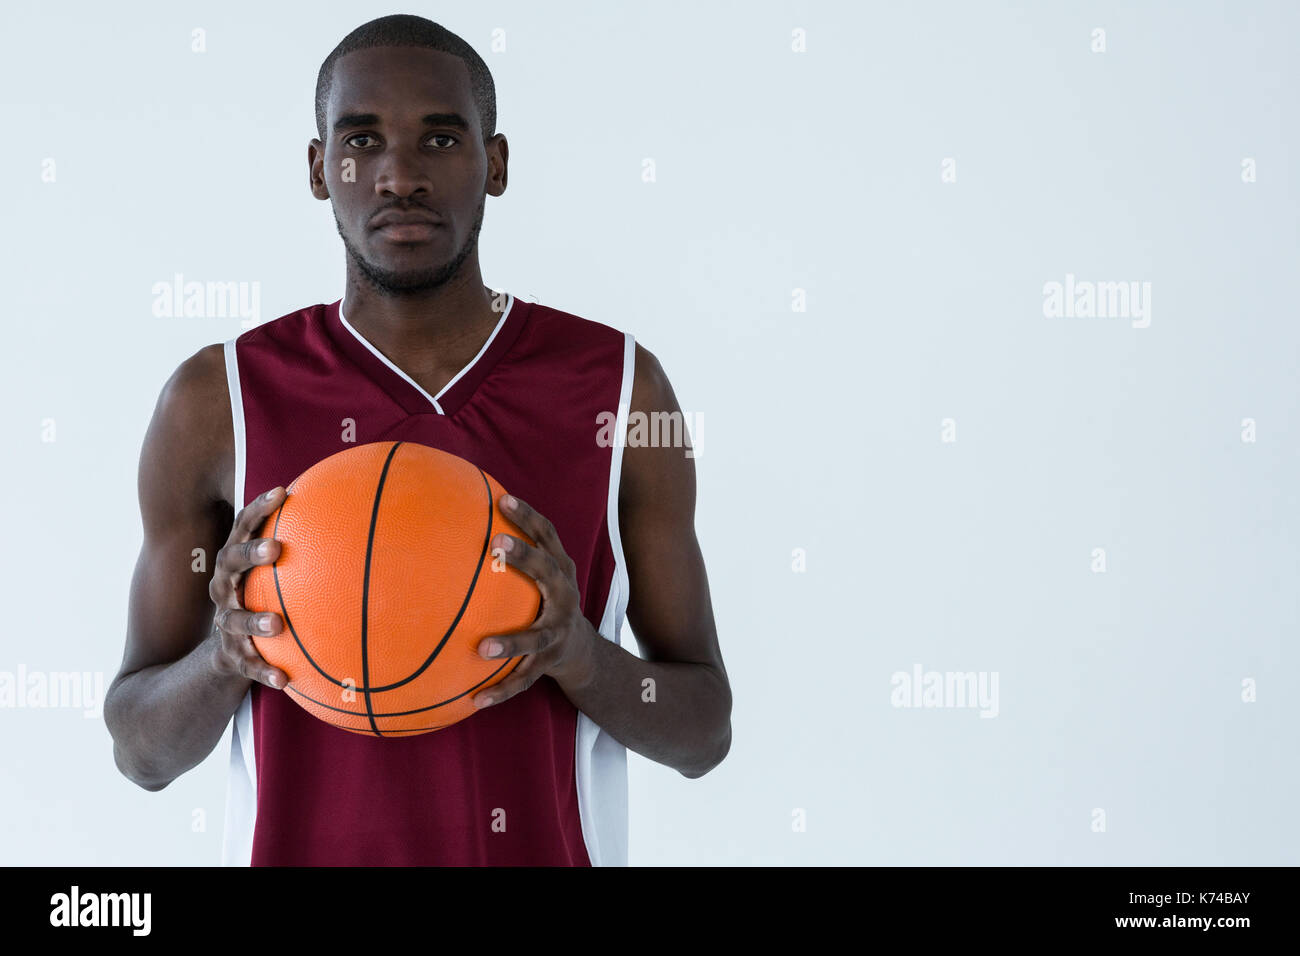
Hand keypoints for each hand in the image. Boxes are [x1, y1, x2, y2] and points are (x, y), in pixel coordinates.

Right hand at [209, 486, 287, 689]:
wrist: (225, 653)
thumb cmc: (260, 598)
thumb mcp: (271, 573)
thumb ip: (301, 548)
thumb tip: (350, 513)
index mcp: (235, 563)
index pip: (242, 527)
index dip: (258, 508)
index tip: (282, 492)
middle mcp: (224, 587)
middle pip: (229, 562)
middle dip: (250, 553)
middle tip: (275, 548)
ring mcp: (225, 622)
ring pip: (235, 618)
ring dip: (255, 620)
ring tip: (277, 624)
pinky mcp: (232, 654)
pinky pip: (248, 664)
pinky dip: (264, 672)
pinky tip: (284, 680)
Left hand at [473, 494, 597, 707]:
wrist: (581, 651)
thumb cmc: (548, 602)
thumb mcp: (542, 576)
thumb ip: (514, 555)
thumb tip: (462, 520)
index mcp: (560, 572)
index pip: (548, 537)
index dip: (529, 517)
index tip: (503, 500)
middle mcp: (564, 598)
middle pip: (548, 573)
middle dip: (526, 557)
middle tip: (496, 544)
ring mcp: (557, 633)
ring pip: (535, 639)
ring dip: (511, 642)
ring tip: (482, 647)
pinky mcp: (549, 664)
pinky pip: (523, 679)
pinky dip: (500, 691)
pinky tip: (474, 701)